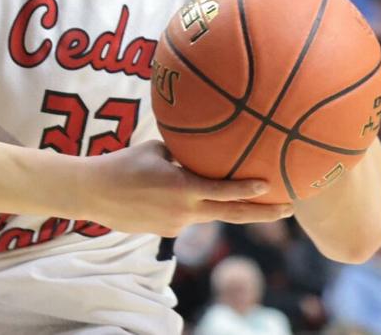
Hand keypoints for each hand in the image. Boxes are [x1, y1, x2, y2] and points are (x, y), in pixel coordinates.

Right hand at [82, 141, 292, 236]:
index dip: (250, 190)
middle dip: (263, 213)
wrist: (92, 192)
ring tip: (175, 186)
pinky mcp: (165, 232)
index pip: (225, 191)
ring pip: (202, 213)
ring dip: (204, 202)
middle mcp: (185, 211)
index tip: (272, 187)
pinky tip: (151, 195)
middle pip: (232, 215)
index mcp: (184, 187)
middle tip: (288, 209)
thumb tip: (199, 148)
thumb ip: (181, 155)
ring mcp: (176, 225)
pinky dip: (179, 205)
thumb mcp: (154, 151)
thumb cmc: (120, 164)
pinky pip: (181, 217)